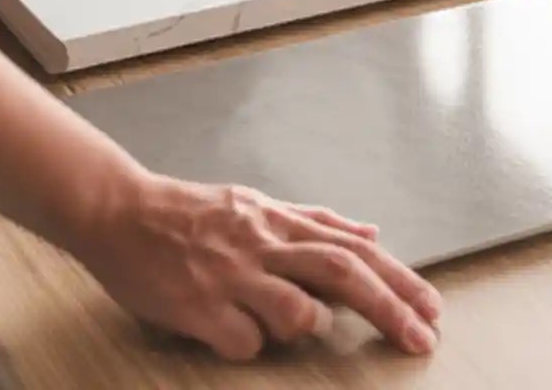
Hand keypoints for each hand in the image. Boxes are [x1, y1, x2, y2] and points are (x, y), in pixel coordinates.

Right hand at [70, 173, 440, 360]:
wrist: (118, 211)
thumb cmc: (193, 215)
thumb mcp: (261, 207)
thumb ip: (317, 222)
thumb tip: (373, 232)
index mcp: (282, 222)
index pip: (355, 251)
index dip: (399, 280)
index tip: (432, 309)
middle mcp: (264, 244)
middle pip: (343, 273)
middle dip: (390, 307)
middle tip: (422, 340)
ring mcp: (231, 274)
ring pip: (297, 309)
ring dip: (311, 325)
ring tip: (297, 324)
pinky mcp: (196, 304)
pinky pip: (243, 340)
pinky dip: (252, 345)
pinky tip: (235, 333)